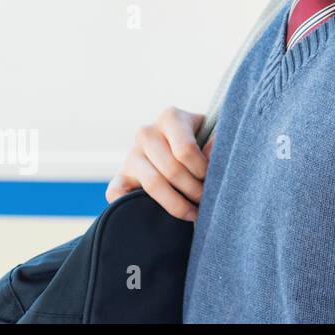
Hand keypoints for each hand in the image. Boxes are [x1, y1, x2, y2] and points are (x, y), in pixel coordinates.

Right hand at [105, 106, 212, 221]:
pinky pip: (117, 194)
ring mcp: (130, 155)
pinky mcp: (118, 176)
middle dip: (194, 191)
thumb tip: (211, 154)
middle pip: (171, 170)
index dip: (202, 170)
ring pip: (153, 185)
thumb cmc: (202, 139)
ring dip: (177, 204)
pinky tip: (158, 217)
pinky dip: (135, 208)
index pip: (185, 150)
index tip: (213, 179)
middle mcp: (146, 133)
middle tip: (207, 201)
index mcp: (171, 117)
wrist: (176, 147)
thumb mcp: (213, 132)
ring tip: (194, 213)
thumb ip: (217, 140)